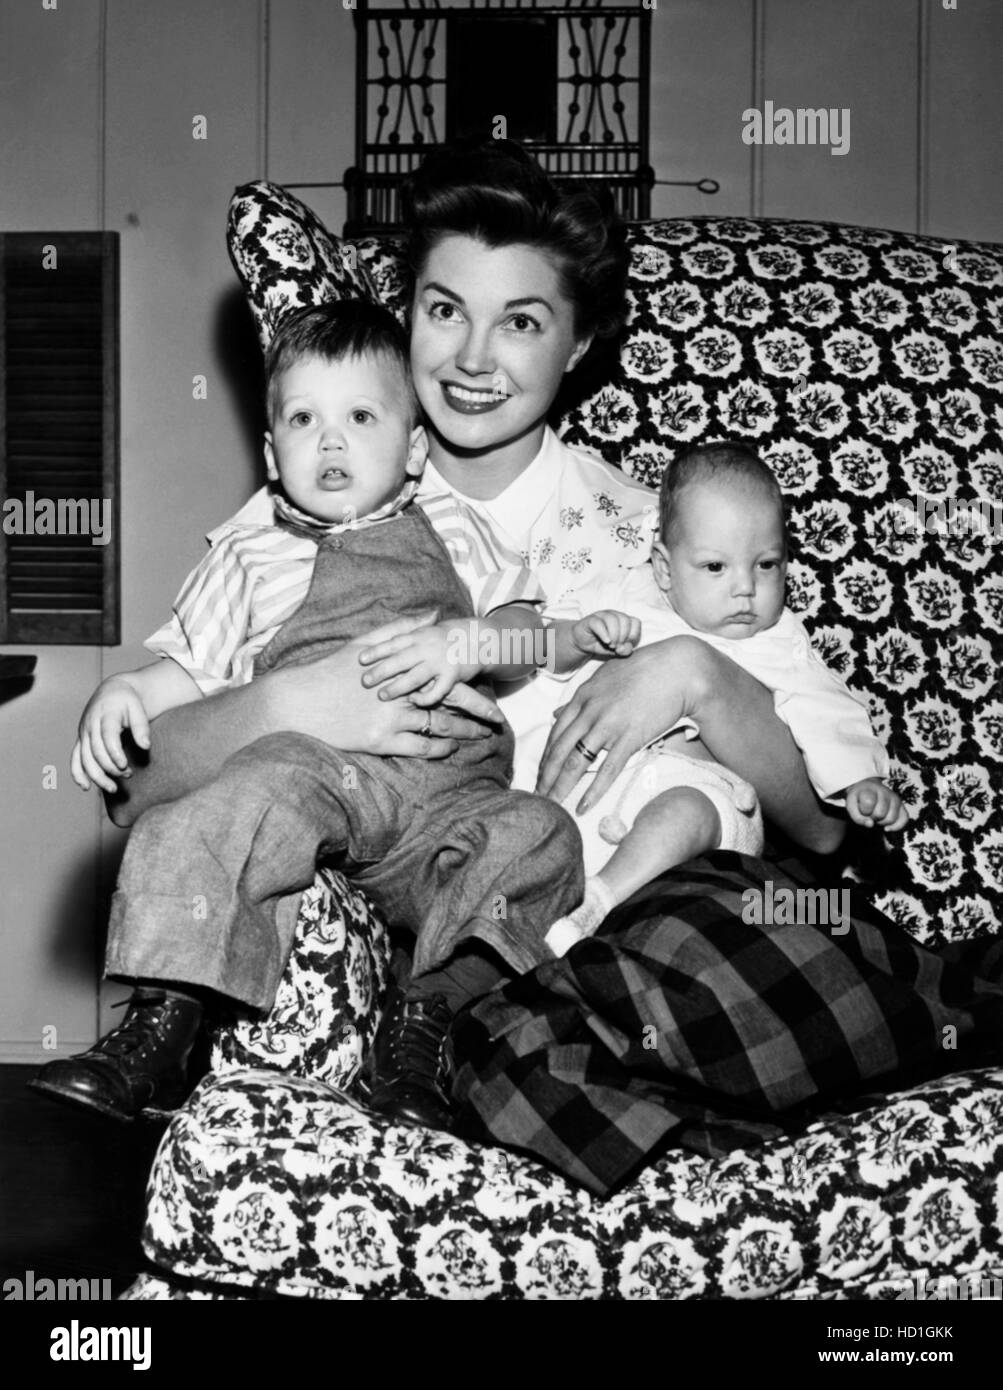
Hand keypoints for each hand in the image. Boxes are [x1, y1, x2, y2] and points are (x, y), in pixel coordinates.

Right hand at [71, 676, 150, 792]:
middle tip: (129, 775)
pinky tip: (86, 787)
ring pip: (84, 759)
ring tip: (113, 789)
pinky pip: (75, 759)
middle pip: (96, 751)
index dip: (115, 753)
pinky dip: (78, 773)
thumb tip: (145, 746)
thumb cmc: (128, 701)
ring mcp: (84, 733)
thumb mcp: (138, 708)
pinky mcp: (81, 740)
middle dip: (111, 767)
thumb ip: (142, 727)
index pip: (107, 737)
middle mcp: (91, 724)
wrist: (111, 691)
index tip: (125, 765)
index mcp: (106, 714)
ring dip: (97, 776)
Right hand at [273, 612, 501, 756]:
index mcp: (400, 670)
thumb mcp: (363, 644)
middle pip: (451, 703)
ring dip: (463, 733)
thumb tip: (433, 614)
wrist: (299, 701)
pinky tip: (449, 749)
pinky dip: (438, 749)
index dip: (472, 687)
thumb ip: (400, 629)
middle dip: (478, 713)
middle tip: (497, 722)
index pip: (446, 678)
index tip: (491, 690)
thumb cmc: (329, 671)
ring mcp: (391, 719)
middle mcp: (401, 694)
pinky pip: (420, 748)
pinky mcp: (380, 741)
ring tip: (480, 737)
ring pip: (440, 727)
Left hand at [357, 615, 471, 705]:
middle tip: (364, 681)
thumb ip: (404, 633)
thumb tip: (378, 640)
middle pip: (401, 660)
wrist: (479, 638)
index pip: (393, 642)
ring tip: (382, 695)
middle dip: (381, 671)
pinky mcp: (453, 675)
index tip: (359, 659)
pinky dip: (426, 696)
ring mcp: (441, 661)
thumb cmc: (445, 637)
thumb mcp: (425, 630)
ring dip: (398, 686)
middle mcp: (428, 647)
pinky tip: (415, 701)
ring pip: (416, 676)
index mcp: (418, 635)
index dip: (376, 650)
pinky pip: (438, 689)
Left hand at [537, 636, 700, 813]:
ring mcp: (608, 725)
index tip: (539, 775)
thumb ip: (579, 698)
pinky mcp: (629, 737)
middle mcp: (589, 711)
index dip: (545, 757)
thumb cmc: (643, 670)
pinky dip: (593, 791)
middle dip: (545, 777)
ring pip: (575, 763)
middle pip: (559, 751)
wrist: (677, 670)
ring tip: (552, 806)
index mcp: (582, 697)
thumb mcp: (604, 678)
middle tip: (536, 797)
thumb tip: (556, 713)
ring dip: (560, 787)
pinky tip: (582, 806)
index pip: (555, 733)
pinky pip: (607, 770)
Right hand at [571, 609, 640, 660]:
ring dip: (614, 635)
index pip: (636, 622)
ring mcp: (602, 616)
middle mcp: (614, 615)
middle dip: (623, 636)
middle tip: (617, 646)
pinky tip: (606, 641)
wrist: (583, 644)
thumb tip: (624, 648)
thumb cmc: (602, 644)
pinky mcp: (590, 620)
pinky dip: (604, 634)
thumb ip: (624, 651)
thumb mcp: (616, 651)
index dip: (634, 635)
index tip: (626, 645)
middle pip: (625, 620)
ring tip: (611, 645)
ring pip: (612, 619)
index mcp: (623, 620)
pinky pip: (599, 623)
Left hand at [846, 778, 907, 831]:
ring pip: (891, 819)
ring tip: (876, 816)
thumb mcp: (851, 806)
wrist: (867, 789)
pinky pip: (904, 819)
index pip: (869, 803)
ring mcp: (895, 798)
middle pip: (880, 814)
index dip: (864, 810)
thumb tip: (870, 824)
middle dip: (872, 817)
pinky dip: (896, 826)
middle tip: (869, 813)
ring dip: (881, 822)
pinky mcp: (901, 805)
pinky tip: (886, 828)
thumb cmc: (858, 799)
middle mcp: (885, 792)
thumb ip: (857, 817)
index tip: (861, 807)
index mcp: (871, 789)